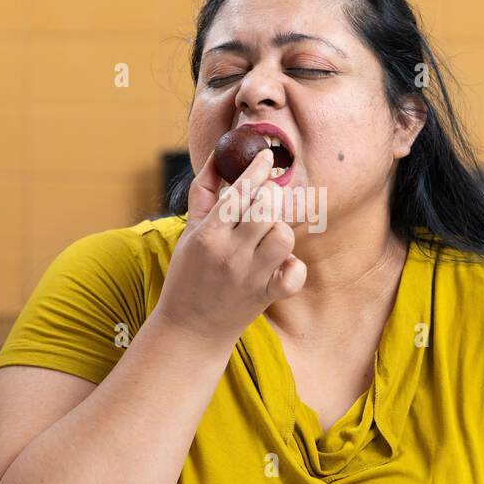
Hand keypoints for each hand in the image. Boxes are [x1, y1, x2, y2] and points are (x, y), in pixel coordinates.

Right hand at [154, 147, 306, 344]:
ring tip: (268, 233)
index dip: (258, 168)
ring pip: (284, 235)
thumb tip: (219, 155)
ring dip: (280, 228)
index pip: (239, 190)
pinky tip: (281, 263)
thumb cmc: (189, 274)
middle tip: (265, 200)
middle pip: (267, 207)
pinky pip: (294, 275)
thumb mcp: (189, 230)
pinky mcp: (266, 295)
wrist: (189, 329)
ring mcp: (251, 275)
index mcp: (208, 233)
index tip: (268, 156)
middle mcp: (231, 253)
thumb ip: (204, 191)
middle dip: (270, 196)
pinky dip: (294, 266)